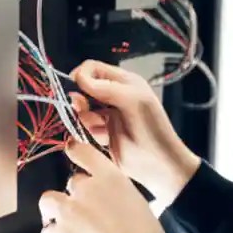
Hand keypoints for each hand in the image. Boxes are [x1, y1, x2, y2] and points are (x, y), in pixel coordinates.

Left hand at [39, 142, 169, 232]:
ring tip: (67, 227)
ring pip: (50, 201)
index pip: (84, 152)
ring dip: (56, 211)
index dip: (75, 149)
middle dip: (76, 196)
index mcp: (111, 179)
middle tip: (86, 214)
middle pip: (71, 183)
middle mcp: (86, 189)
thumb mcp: (139, 207)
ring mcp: (69, 211)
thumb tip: (109, 203)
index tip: (71, 149)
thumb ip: (118, 197)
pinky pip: (48, 230)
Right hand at [69, 60, 201, 206]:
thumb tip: (78, 78)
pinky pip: (85, 126)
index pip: (92, 68)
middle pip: (82, 88)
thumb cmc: (151, 128)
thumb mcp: (132, 100)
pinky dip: (91, 131)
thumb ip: (105, 87)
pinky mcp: (102, 132)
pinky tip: (105, 138)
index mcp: (123, 81)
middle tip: (82, 109)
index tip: (75, 90)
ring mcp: (107, 114)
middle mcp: (113, 94)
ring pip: (81, 109)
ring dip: (87, 118)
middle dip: (80, 99)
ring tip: (101, 128)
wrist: (158, 163)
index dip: (80, 76)